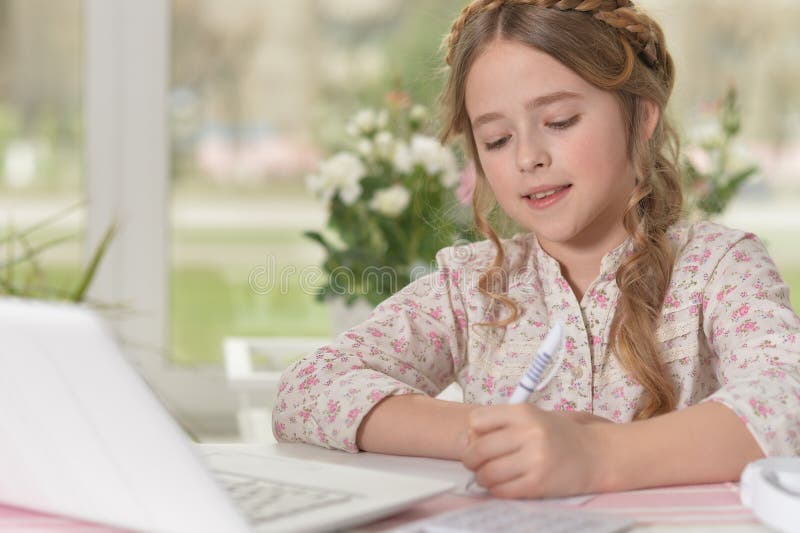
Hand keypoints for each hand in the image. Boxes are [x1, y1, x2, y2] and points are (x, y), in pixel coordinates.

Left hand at [461, 405, 605, 498]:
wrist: (596, 455)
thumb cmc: (559, 435)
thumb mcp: (532, 418)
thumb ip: (502, 424)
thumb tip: (466, 440)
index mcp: (524, 412)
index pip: (477, 420)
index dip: (473, 432)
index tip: (479, 439)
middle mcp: (529, 433)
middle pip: (479, 449)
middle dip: (472, 459)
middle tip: (476, 463)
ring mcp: (534, 459)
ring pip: (488, 472)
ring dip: (482, 477)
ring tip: (488, 476)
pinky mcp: (539, 483)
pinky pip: (503, 490)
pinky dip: (496, 490)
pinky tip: (503, 485)